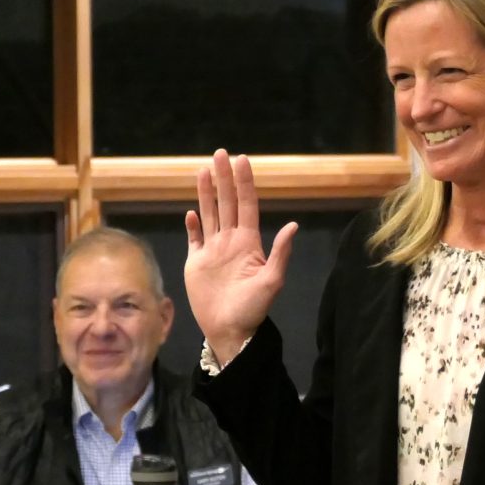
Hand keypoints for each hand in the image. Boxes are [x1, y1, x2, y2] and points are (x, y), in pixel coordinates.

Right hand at [184, 149, 297, 363]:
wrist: (230, 330)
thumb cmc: (253, 309)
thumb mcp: (272, 281)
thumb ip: (280, 252)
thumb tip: (293, 224)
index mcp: (249, 242)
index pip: (247, 205)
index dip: (244, 183)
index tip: (242, 160)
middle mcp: (231, 241)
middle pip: (227, 202)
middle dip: (224, 178)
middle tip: (221, 153)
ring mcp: (212, 250)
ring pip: (210, 214)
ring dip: (206, 193)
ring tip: (203, 170)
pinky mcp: (196, 262)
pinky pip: (194, 238)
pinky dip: (193, 224)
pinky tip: (192, 211)